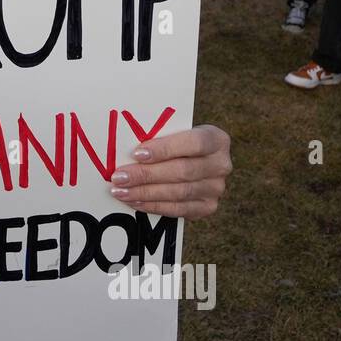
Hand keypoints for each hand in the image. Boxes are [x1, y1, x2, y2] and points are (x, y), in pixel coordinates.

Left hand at [109, 124, 232, 218]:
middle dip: (146, 175)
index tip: (137, 154)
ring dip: (145, 193)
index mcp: (217, 140)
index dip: (165, 149)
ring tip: (120, 191)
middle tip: (119, 177)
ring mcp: (216, 188)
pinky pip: (178, 209)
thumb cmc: (177, 141)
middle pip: (182, 171)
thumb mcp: (174, 131)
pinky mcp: (208, 207)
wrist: (195, 160)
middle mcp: (221, 164)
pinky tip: (134, 201)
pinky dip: (153, 206)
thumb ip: (158, 136)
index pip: (193, 143)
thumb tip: (124, 148)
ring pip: (178, 193)